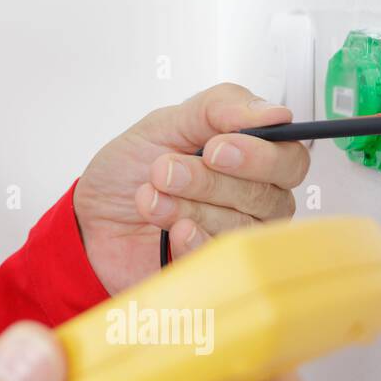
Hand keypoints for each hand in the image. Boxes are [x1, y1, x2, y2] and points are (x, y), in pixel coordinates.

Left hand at [72, 83, 310, 294]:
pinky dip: (192, 240)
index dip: (259, 155)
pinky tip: (170, 229)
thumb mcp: (163, 124)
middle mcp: (254, 203)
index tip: (216, 148)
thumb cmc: (130, 170)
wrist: (90, 218)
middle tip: (164, 170)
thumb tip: (275, 112)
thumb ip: (216, 109)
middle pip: (266, 195)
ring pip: (239, 227)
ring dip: (187, 206)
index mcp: (251, 161)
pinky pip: (219, 259)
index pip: (290, 160)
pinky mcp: (211, 270)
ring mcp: (234, 240)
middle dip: (209, 181)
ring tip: (149, 196)